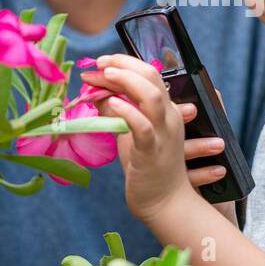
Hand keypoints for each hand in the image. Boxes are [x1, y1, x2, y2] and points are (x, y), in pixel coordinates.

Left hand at [81, 54, 220, 222]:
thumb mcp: (131, 134)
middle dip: (123, 64)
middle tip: (100, 63)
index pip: (148, 74)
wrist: (165, 202)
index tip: (100, 64)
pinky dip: (126, 111)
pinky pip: (142, 126)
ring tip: (106, 75)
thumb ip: (118, 112)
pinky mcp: (152, 151)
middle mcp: (168, 116)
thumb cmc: (148, 167)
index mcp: (166, 109)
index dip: (123, 64)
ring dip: (127, 80)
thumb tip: (96, 94)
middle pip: (151, 76)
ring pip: (151, 96)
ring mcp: (163, 133)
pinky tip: (111, 104)